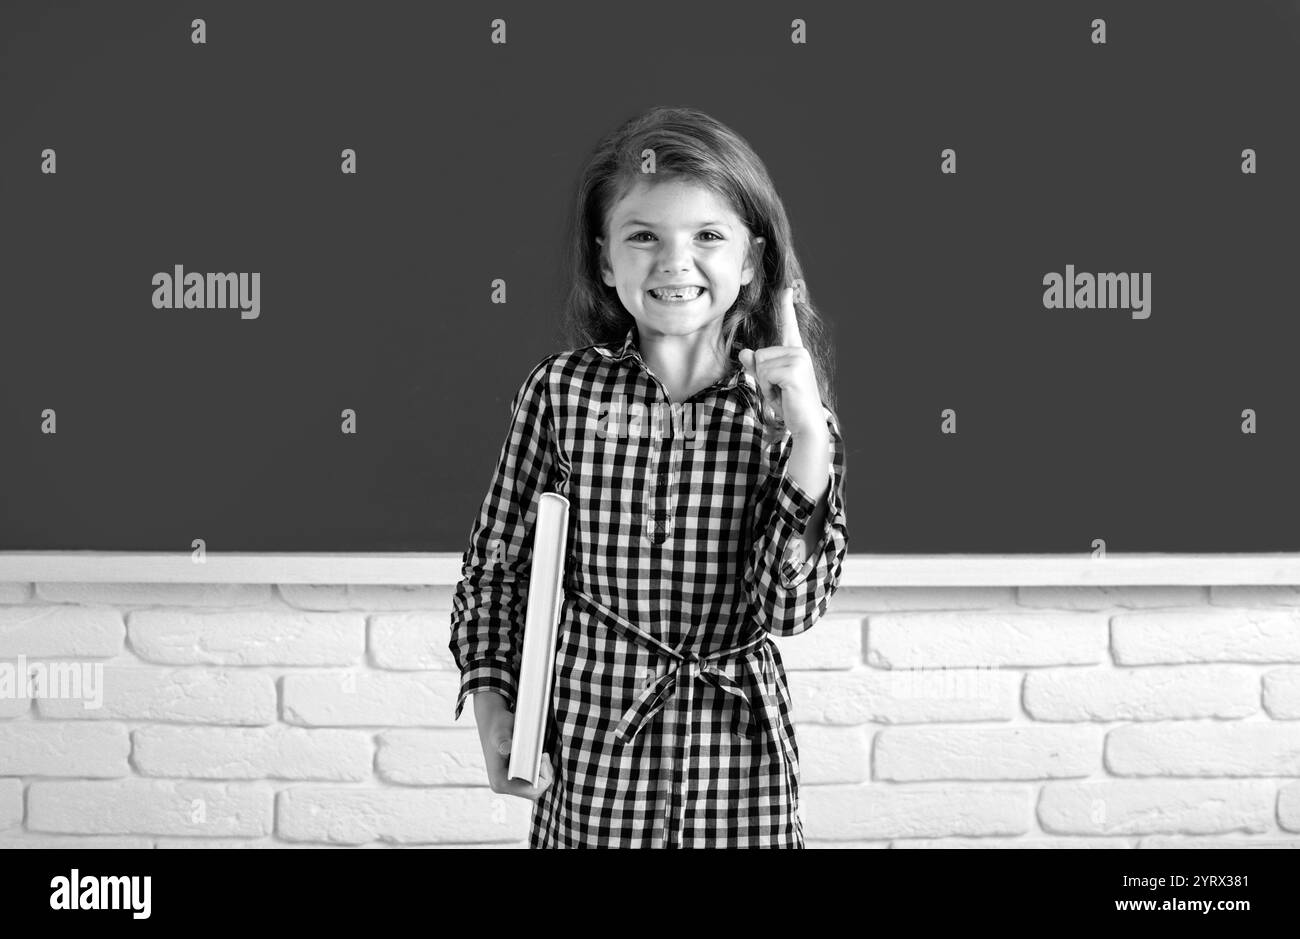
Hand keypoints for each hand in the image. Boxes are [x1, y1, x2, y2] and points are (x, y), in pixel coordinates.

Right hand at [472, 691, 553, 799]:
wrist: (493, 721)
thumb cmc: (498, 726)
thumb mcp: (501, 732)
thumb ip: (503, 742)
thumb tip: (506, 749)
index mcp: (499, 782)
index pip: (531, 792)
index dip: (543, 777)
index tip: (543, 757)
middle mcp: (502, 786)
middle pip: (534, 791)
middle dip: (544, 774)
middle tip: (544, 755)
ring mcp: (507, 783)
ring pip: (534, 786)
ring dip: (541, 771)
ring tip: (541, 754)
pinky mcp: (512, 777)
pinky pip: (531, 779)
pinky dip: (538, 769)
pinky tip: (538, 756)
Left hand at [738, 285, 824, 438]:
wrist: (806, 425)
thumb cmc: (789, 404)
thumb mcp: (769, 384)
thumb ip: (757, 367)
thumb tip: (745, 352)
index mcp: (795, 353)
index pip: (789, 326)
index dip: (786, 307)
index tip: (787, 289)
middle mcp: (799, 352)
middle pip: (760, 355)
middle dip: (762, 377)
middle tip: (779, 391)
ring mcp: (798, 359)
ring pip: (761, 364)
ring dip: (765, 384)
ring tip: (782, 394)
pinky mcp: (794, 370)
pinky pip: (764, 373)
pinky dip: (768, 389)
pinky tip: (783, 396)